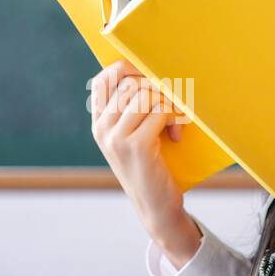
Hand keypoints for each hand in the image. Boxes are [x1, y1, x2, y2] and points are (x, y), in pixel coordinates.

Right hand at [89, 59, 198, 259]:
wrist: (156, 207)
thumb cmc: (152, 166)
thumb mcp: (133, 136)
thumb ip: (132, 108)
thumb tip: (151, 71)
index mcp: (98, 123)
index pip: (104, 78)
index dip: (129, 68)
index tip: (151, 77)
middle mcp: (102, 129)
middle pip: (130, 82)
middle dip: (156, 87)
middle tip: (170, 105)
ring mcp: (116, 138)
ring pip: (145, 95)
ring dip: (168, 104)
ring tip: (174, 123)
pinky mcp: (136, 146)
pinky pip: (159, 111)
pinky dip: (174, 119)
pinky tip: (175, 136)